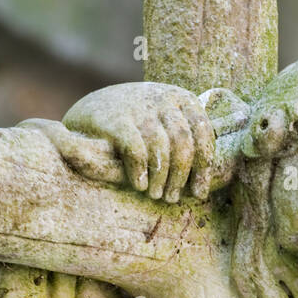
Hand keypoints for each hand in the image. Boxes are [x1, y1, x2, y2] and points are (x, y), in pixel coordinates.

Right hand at [58, 82, 215, 199]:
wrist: (91, 113)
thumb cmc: (138, 127)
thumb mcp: (166, 124)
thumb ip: (187, 141)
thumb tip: (205, 184)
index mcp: (182, 98)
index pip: (204, 133)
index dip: (204, 167)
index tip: (199, 193)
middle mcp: (162, 98)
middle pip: (183, 144)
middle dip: (180, 177)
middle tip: (172, 198)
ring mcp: (139, 107)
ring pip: (161, 150)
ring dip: (160, 179)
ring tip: (156, 195)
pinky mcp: (116, 120)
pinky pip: (136, 151)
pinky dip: (140, 172)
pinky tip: (139, 185)